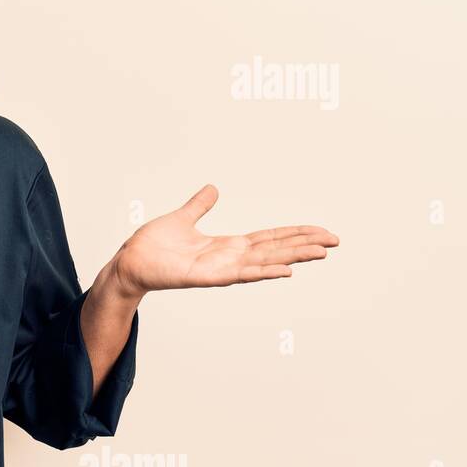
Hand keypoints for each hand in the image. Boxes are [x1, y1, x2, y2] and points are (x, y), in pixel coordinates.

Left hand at [111, 184, 339, 297]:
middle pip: (276, 249)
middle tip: (336, 241)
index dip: (295, 234)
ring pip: (266, 262)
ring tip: (322, 252)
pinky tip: (286, 270)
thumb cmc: (153, 245)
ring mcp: (220, 269)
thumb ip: (199, 205)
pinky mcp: (206, 277)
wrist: (130, 261)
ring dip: (294, 257)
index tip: (321, 231)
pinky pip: (241, 274)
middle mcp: (228, 258)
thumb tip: (213, 189)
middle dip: (305, 245)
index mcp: (226, 245)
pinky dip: (264, 272)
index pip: (269, 238)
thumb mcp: (182, 218)